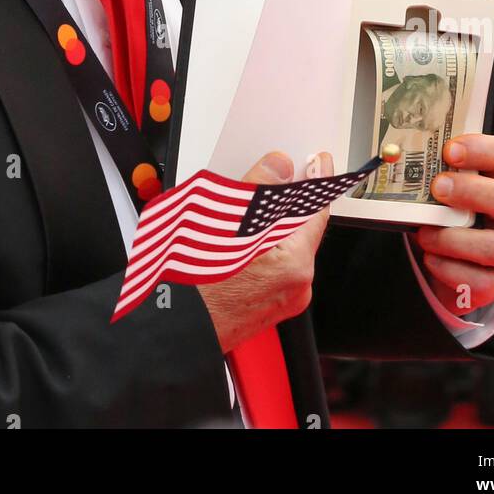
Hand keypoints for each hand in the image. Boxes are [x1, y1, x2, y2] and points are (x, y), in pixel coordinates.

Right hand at [198, 150, 332, 354]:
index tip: (319, 162)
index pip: (316, 212)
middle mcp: (296, 286)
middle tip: (275, 175)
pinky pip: (272, 264)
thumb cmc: (193, 287)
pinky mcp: (266, 306)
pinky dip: (261, 243)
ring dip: (269, 222)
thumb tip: (279, 167)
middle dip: (287, 200)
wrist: (173, 330)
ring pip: (283, 246)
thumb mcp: (224, 223)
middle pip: (299, 228)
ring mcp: (282, 300)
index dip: (317, 182)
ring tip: (245, 206)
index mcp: (294, 265)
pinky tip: (239, 233)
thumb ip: (258, 190)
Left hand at [414, 134, 493, 314]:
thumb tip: (395, 158)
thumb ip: (431, 173)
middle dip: (472, 192)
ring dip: (455, 239)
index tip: (449, 150)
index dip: (481, 150)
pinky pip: (480, 281)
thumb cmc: (444, 211)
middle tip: (438, 188)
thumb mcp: (442, 187)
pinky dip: (450, 269)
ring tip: (424, 233)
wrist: (447, 259)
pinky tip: (430, 259)